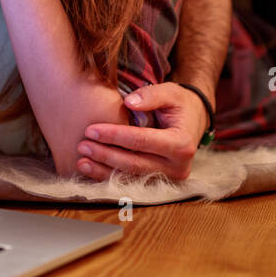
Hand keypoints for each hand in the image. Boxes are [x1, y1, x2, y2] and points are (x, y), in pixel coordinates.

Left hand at [75, 82, 208, 181]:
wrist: (194, 122)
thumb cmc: (180, 104)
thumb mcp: (171, 92)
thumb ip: (151, 95)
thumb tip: (128, 102)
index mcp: (182, 144)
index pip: (142, 141)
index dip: (114, 135)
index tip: (91, 129)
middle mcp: (178, 167)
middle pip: (134, 163)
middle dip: (105, 155)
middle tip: (82, 145)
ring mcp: (169, 178)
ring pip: (131, 177)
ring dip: (104, 170)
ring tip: (81, 160)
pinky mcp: (160, 184)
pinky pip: (131, 182)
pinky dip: (109, 177)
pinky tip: (91, 170)